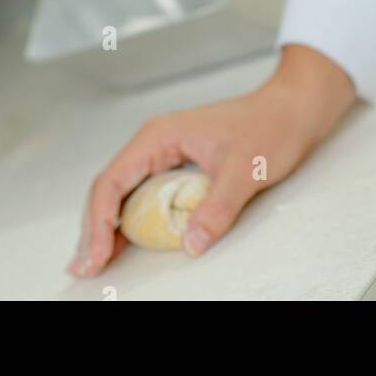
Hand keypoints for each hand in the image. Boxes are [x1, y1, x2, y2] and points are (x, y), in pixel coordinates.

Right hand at [67, 45, 355, 273]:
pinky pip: (141, 193)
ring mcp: (163, 151)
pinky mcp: (175, 163)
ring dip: (107, 225)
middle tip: (84, 266)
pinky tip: (122, 240)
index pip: (113, 180)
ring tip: (94, 259)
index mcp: (160, 135)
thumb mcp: (246, 170)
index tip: (95, 254)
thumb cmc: (270, 127)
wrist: (291, 109)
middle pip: (109, 187)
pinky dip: (128, 218)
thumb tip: (192, 244)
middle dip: (93, 228)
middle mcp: (155, 141)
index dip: (98, 221)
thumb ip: (217, 207)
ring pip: (122, 191)